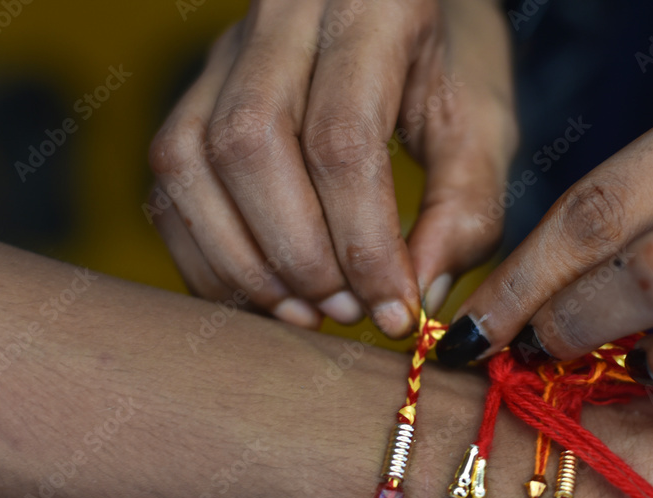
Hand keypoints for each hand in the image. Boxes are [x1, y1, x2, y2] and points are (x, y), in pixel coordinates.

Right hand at [147, 0, 515, 336]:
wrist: (396, 5)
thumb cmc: (449, 64)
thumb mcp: (482, 126)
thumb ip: (465, 209)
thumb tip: (416, 297)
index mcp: (371, 8)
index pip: (342, 139)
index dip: (363, 243)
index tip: (394, 312)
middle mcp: (282, 15)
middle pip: (249, 146)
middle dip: (297, 254)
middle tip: (346, 311)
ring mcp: (225, 51)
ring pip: (189, 161)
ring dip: (241, 261)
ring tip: (304, 311)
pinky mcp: (195, 90)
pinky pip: (170, 177)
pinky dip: (205, 252)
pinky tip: (261, 292)